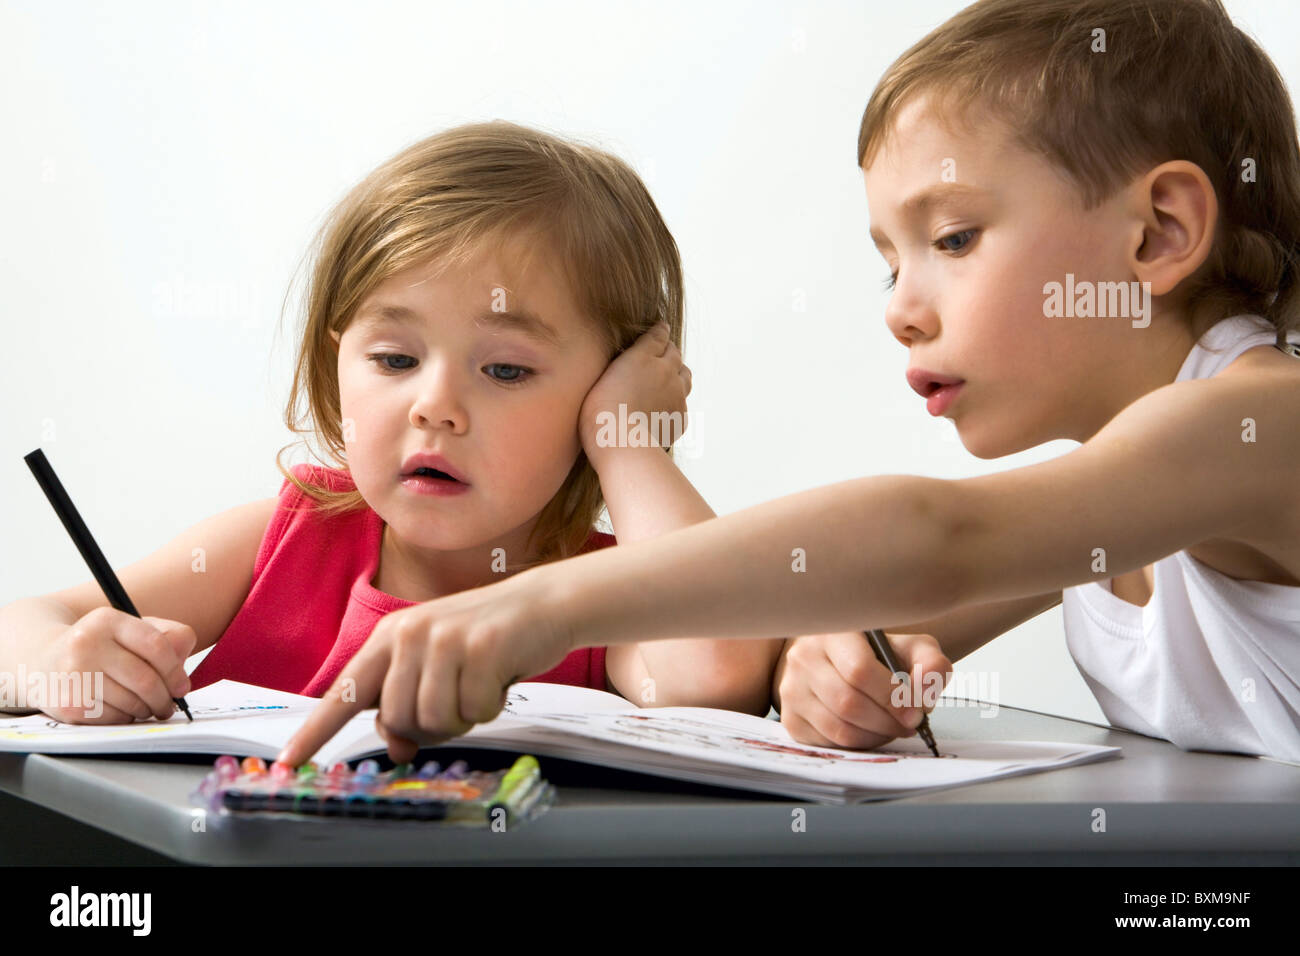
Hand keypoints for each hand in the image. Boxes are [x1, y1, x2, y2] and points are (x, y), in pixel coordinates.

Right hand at [35, 607, 194, 723]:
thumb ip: (168, 639)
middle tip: (169, 705)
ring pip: (132, 702)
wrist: (42, 662)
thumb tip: (182, 674)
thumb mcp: (130, 631)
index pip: (155, 645)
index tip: (182, 686)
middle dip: (164, 698)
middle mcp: (86, 644)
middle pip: (146, 679)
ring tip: (146, 706)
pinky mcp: (69, 703)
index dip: (175, 670)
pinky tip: (120, 709)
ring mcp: (74, 675)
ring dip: (146, 710)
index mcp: (107, 620)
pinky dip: (125, 718)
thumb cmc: (98, 648)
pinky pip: (114, 718)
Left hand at [277, 567, 576, 766]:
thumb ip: (410, 705)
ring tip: (479, 684)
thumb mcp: (440, 668)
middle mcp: (409, 633)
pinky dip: (490, 706)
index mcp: (390, 636)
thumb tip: (397, 748)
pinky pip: (473, 711)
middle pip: (398, 720)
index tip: (290, 762)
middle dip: (430, 725)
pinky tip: (500, 677)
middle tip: (459, 699)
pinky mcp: (479, 647)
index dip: (316, 732)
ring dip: (463, 717)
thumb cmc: (488, 640)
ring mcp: (443, 639)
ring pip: (434, 721)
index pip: (345, 692)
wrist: (544, 603)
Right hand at [579, 321, 691, 462]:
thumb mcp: (612, 368)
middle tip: (658, 357)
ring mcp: (677, 398)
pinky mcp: (679, 420)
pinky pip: (681, 407)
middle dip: (669, 354)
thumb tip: (658, 332)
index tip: (659, 329)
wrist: (620, 441)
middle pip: (676, 357)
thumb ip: (638, 350)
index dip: (659, 334)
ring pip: (685, 380)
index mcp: (649, 357)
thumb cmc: (605, 404)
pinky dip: (673, 405)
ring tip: (664, 383)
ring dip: (677, 377)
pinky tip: (659, 411)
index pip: (660, 338)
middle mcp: (669, 374)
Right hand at [773, 631, 951, 748]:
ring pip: (838, 728)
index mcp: (833, 633)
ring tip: (893, 727)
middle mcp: (803, 658)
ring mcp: (792, 690)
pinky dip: (858, 744)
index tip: (915, 711)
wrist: (837, 661)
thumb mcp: (910, 648)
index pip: (858, 669)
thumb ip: (929, 664)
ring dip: (875, 736)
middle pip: (847, 702)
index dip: (891, 696)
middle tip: (909, 724)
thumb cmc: (878, 655)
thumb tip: (923, 691)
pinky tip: (871, 731)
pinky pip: (829, 743)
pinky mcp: (791, 719)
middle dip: (887, 721)